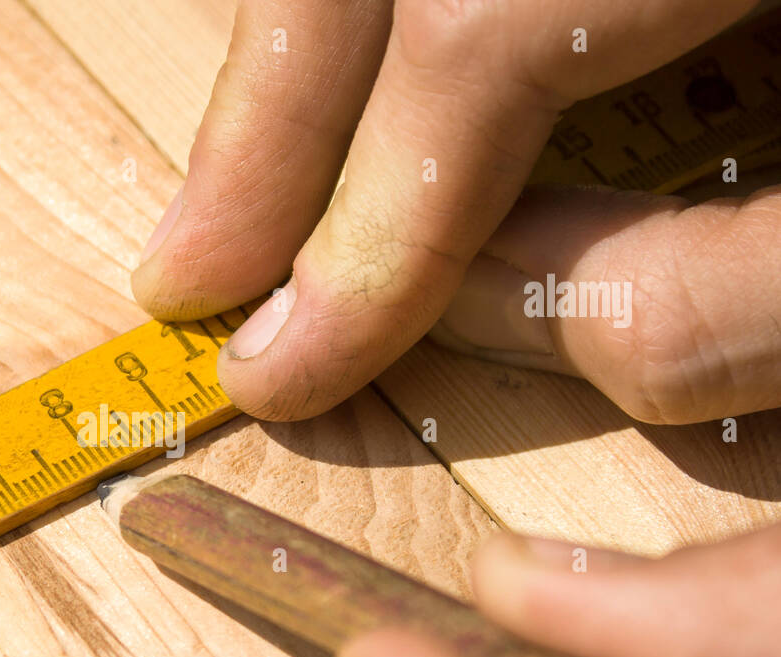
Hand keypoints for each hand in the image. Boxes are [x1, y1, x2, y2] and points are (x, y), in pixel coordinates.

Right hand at [132, 0, 780, 423]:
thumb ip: (734, 290)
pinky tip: (352, 99)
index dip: (365, 215)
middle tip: (189, 273)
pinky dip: (363, 33)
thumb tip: (498, 314)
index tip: (287, 364)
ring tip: (242, 189)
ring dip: (298, 63)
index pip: (479, 32)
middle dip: (266, 120)